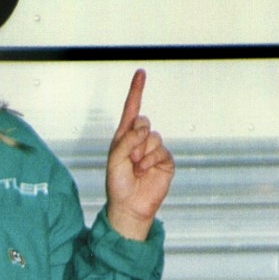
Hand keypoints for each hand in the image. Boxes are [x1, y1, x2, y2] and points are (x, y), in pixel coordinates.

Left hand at [105, 69, 174, 240]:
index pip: (132, 109)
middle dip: (135, 138)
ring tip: (135, 168)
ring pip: (154, 137)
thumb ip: (126, 140)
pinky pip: (161, 150)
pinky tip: (144, 171)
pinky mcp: (164, 161)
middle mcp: (139, 141)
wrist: (129, 206)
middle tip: (129, 157)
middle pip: (144, 122)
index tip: (140, 73)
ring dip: (142, 153)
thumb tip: (143, 129)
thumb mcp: (114, 159)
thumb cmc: (117, 184)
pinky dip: (151, 160)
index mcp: (124, 137)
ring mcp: (153, 150)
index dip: (136, 91)